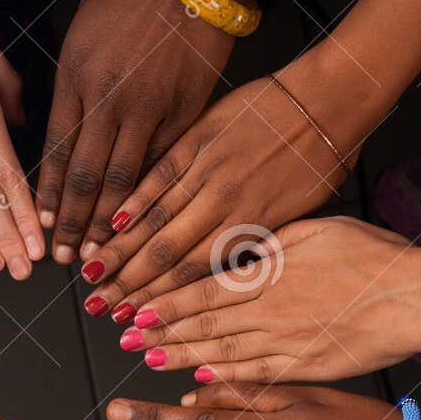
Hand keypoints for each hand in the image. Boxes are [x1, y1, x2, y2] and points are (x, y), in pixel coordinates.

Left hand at [37, 0, 229, 266]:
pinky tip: (140, 225)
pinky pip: (162, 167)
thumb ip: (69, 85)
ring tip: (100, 254)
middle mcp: (110, 101)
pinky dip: (149, 200)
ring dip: (109, 224)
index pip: (54, 151)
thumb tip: (58, 129)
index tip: (39, 227)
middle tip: (65, 260)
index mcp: (77, 79)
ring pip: (124, 181)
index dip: (46, 196)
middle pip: (85, 176)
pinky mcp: (186, 115)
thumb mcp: (82, 35)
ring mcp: (151, 111)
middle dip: (72, 224)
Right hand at [79, 72, 350, 318]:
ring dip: (120, 249)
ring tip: (92, 271)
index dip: (159, 300)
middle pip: (166, 254)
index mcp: (250, 227)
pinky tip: (110, 221)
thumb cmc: (320, 158)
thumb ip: (256, 242)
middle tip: (98, 306)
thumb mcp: (300, 215)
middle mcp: (224, 205)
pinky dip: (133, 199)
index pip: (193, 274)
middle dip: (128, 285)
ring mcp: (208, 171)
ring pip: (156, 218)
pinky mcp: (198, 138)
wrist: (328, 101)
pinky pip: (159, 175)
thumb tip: (228, 272)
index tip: (133, 318)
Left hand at [118, 216, 420, 381]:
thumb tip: (234, 250)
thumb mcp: (316, 230)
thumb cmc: (376, 256)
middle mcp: (273, 310)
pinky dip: (225, 381)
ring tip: (150, 362)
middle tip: (124, 342)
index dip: (165, 303)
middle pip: (204, 325)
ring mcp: (289, 343)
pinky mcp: (308, 368)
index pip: (204, 290)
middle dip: (160, 334)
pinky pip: (257, 376)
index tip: (134, 310)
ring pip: (223, 353)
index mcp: (273, 271)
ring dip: (182, 358)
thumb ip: (269, 245)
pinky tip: (200, 383)